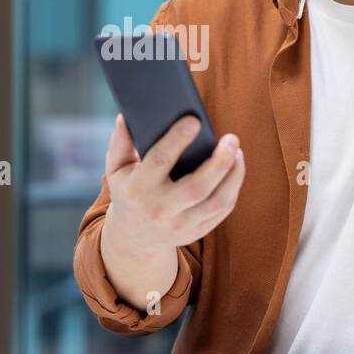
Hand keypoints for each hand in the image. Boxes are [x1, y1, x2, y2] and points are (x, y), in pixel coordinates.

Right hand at [102, 114, 244, 255]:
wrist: (134, 237)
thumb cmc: (129, 191)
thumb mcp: (117, 168)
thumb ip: (120, 141)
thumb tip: (125, 117)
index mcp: (138, 189)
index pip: (159, 161)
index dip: (177, 140)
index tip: (194, 121)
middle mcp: (160, 210)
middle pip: (197, 187)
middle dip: (219, 162)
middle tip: (231, 139)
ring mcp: (180, 225)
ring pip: (217, 201)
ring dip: (233, 175)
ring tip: (237, 152)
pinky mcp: (196, 232)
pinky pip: (222, 210)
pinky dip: (233, 188)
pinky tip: (235, 169)